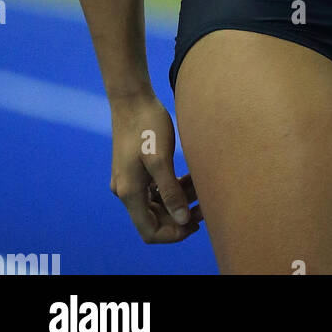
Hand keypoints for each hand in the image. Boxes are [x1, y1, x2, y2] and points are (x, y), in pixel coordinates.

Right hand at [109, 92, 203, 243]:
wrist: (132, 98)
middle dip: (180, 216)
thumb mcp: (160, 159)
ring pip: (157, 203)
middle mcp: (126, 190)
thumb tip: (183, 219)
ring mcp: (130, 179)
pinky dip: (173, 187)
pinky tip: (191, 178)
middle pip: (154, 219)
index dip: (173, 234)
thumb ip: (171, 191)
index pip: (149, 231)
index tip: (196, 225)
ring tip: (203, 189)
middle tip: (205, 207)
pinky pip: (156, 188)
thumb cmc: (147, 124)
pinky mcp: (136, 168)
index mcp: (129, 192)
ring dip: (179, 200)